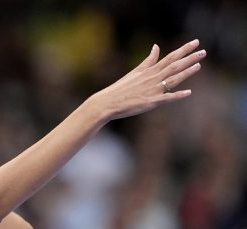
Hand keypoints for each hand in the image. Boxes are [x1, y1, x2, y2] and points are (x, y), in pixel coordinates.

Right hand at [90, 39, 204, 120]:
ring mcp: (153, 90)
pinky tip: (188, 92)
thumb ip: (148, 60)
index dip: (184, 49)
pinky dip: (178, 95)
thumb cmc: (121, 88)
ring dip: (187, 72)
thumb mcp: (135, 71)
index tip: (196, 42)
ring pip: (173, 79)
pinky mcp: (151, 102)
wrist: (108, 102)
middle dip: (190, 58)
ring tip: (198, 66)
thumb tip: (156, 47)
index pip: (170, 57)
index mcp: (150, 70)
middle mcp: (153, 78)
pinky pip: (167, 98)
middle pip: (175, 66)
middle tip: (204, 52)